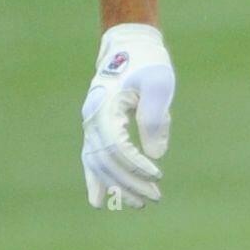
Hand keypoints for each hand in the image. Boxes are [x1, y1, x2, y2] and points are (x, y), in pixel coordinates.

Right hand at [81, 23, 174, 208]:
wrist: (130, 46)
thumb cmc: (148, 63)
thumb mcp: (158, 83)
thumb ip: (155, 116)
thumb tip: (155, 154)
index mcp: (105, 108)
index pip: (117, 148)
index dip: (136, 165)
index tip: (158, 174)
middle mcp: (92, 119)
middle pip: (106, 162)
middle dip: (129, 183)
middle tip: (155, 197)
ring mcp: (91, 124)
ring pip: (98, 164)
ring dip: (116, 186)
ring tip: (138, 203)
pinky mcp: (96, 128)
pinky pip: (92, 159)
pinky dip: (96, 180)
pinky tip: (100, 202)